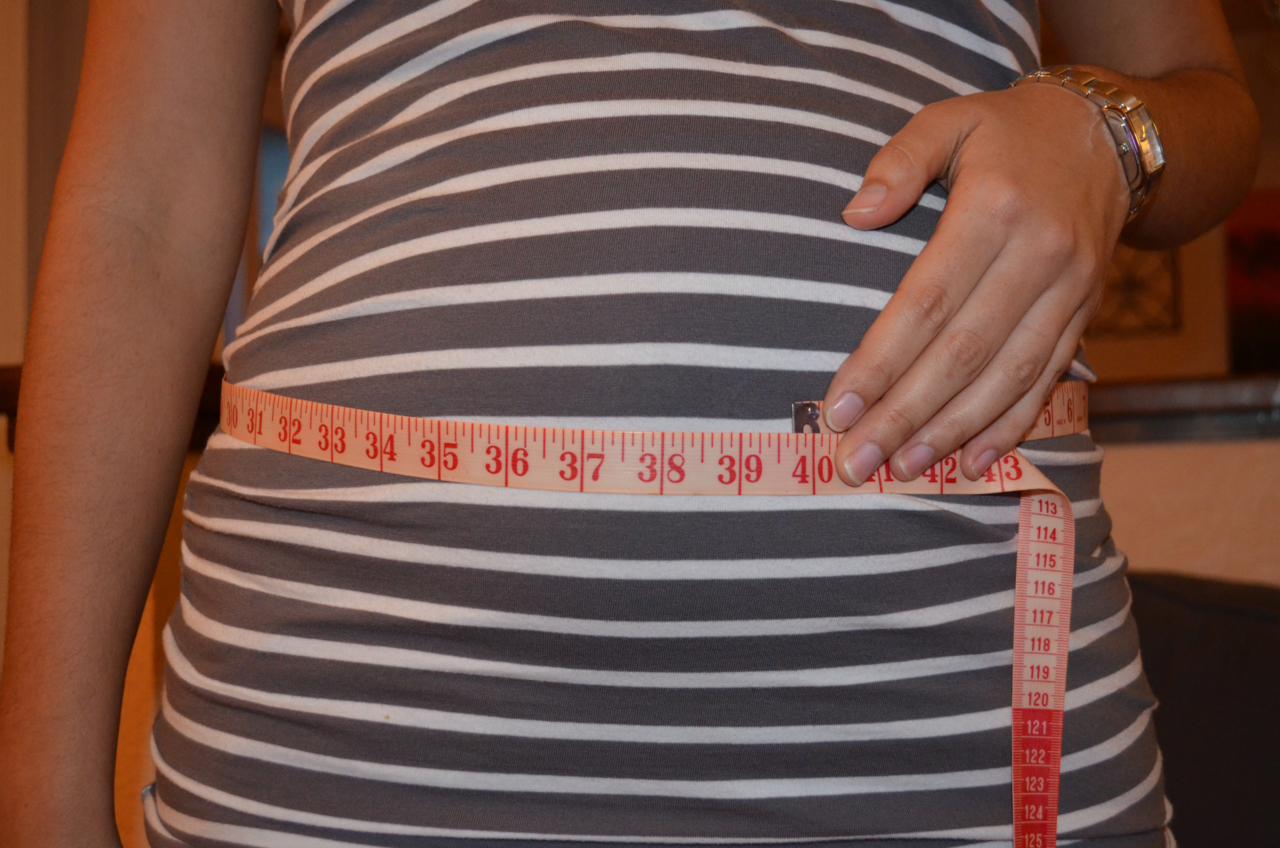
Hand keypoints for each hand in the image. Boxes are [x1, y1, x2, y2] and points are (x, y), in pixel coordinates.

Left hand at [822, 82, 1129, 484]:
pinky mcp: (1086, 314)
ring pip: (1006, 378)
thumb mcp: (949, 119)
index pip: (926, 302)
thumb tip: (855, 215)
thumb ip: (900, 161)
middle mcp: (1039, 256)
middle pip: (962, 353)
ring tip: (902, 469)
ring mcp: (1070, 291)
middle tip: (856, 462)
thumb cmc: (1008, 133)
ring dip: (951, 432)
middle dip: (904, 415)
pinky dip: (1010, 427)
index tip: (837, 407)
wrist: (1109, 136)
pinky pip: (1047, 380)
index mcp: (995, 209)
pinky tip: (971, 462)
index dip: (880, 362)